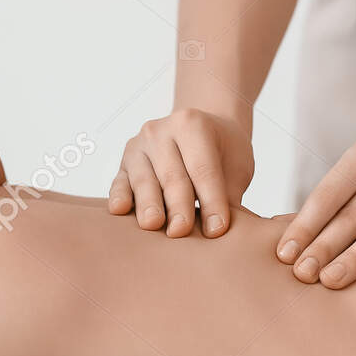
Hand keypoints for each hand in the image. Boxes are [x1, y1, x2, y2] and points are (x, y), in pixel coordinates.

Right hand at [108, 108, 253, 237]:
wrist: (200, 131)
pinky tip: (120, 210)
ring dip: (148, 204)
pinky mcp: (123, 164)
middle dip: (178, 205)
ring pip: (143, 180)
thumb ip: (229, 194)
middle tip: (181, 231)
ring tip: (153, 225)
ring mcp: (138, 146)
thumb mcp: (236, 166)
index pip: (203, 168)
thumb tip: (223, 229)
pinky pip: (119, 183)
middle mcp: (161, 131)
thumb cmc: (221, 152)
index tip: (217, 229)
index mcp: (193, 124)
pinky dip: (119, 197)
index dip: (211, 200)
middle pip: (171, 175)